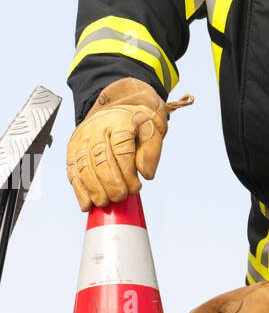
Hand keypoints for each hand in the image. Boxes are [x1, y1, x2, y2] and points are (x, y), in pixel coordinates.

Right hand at [66, 79, 192, 210]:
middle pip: (100, 159)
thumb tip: (146, 174)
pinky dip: (79, 190)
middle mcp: (97, 129)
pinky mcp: (72, 148)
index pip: (121, 150)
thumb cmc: (137, 123)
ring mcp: (82, 138)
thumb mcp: (152, 130)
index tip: (137, 187)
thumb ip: (152, 151)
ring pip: (83, 166)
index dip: (127, 173)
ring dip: (94, 189)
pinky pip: (72, 170)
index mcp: (119, 122)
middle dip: (110, 183)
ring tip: (105, 203)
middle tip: (120, 197)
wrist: (116, 107)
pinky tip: (87, 204)